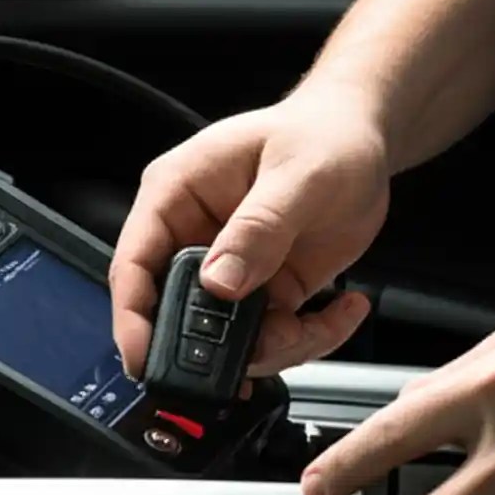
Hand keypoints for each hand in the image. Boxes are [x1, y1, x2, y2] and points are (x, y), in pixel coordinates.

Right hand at [108, 84, 388, 380]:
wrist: (361, 138)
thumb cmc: (323, 134)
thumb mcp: (298, 175)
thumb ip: (259, 228)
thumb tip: (219, 282)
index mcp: (177, 196)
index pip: (135, 264)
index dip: (133, 318)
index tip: (146, 360)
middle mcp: (196, 239)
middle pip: (176, 314)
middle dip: (215, 347)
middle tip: (260, 347)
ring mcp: (232, 271)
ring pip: (228, 339)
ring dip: (273, 347)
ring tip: (316, 321)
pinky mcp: (266, 291)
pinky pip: (273, 337)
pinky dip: (310, 339)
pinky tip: (342, 308)